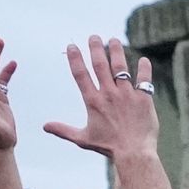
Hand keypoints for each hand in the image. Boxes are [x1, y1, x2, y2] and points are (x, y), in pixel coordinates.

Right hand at [42, 37, 158, 158]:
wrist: (134, 152)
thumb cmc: (108, 147)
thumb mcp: (82, 139)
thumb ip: (63, 130)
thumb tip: (45, 126)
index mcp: (93, 101)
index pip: (80, 75)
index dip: (75, 59)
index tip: (71, 46)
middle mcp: (109, 94)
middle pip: (100, 65)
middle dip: (96, 48)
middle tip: (94, 36)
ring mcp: (127, 95)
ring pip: (121, 68)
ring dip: (117, 52)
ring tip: (114, 40)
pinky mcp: (143, 100)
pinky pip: (144, 80)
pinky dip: (144, 69)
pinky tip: (144, 60)